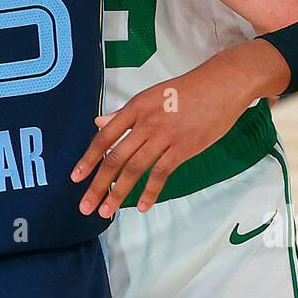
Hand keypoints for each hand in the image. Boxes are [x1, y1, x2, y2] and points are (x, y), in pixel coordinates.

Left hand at [71, 41, 287, 216]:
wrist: (221, 85)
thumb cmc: (186, 90)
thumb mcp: (151, 96)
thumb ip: (124, 114)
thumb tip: (98, 124)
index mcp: (135, 107)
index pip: (105, 137)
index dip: (88, 159)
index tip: (76, 178)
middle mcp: (146, 122)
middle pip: (115, 157)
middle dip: (98, 184)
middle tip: (85, 205)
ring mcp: (165, 136)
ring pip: (135, 168)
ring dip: (118, 193)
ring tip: (106, 212)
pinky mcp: (183, 148)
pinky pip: (162, 173)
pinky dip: (150, 191)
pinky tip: (140, 206)